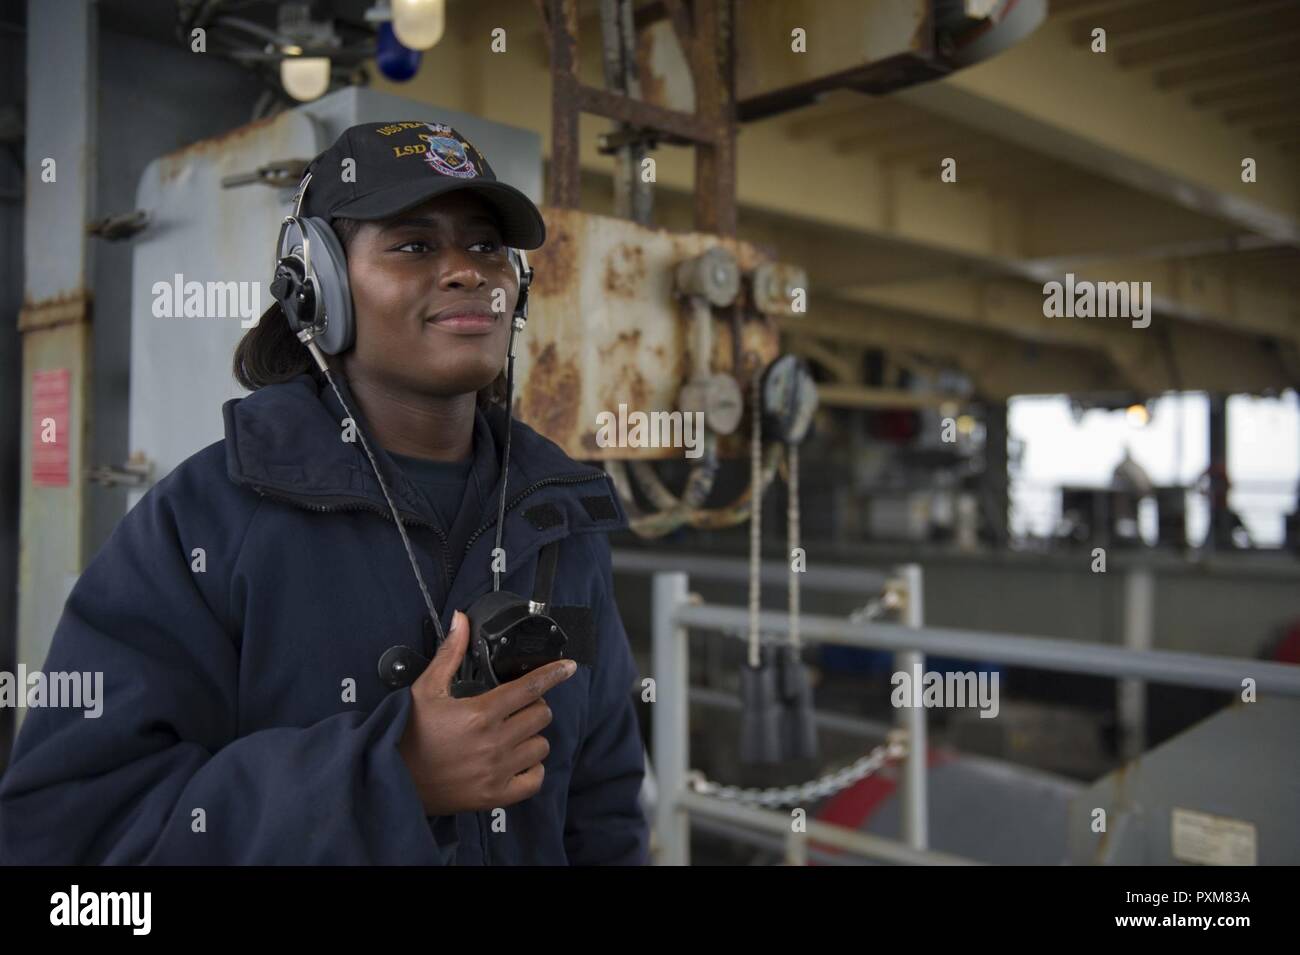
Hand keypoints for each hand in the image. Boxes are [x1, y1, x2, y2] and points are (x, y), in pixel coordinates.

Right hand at [397, 610, 576, 815]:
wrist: (392, 778)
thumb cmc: (408, 732)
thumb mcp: (426, 689)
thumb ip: (450, 653)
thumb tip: (461, 620)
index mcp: (480, 713)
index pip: (530, 687)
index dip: (553, 673)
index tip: (568, 667)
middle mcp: (494, 743)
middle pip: (541, 715)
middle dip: (533, 705)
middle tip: (516, 706)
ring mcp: (497, 771)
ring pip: (541, 745)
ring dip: (532, 736)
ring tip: (512, 733)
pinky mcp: (496, 796)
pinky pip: (535, 779)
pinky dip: (532, 768)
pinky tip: (516, 759)